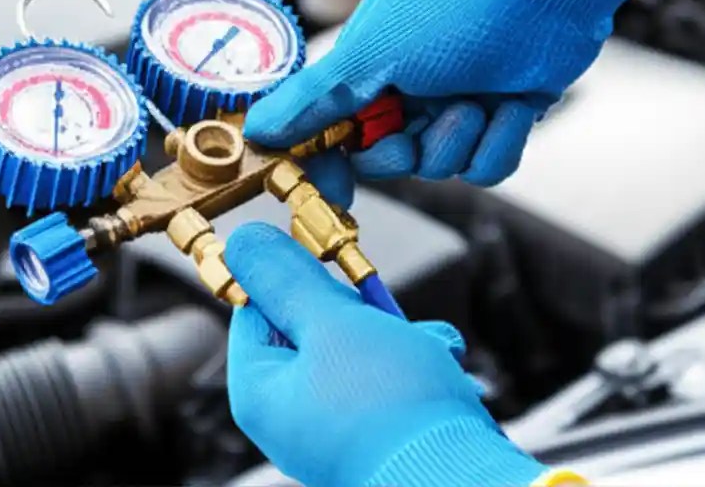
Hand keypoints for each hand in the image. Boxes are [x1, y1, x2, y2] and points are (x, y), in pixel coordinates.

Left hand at [225, 223, 546, 486]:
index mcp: (260, 392)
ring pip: (358, 350)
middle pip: (312, 327)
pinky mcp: (374, 435)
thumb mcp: (334, 324)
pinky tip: (440, 368)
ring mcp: (331, 428)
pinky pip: (386, 381)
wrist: (459, 476)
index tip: (329, 267)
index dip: (296, 280)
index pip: (256, 308)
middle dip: (360, 313)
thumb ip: (288, 280)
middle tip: (380, 319)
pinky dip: (415, 366)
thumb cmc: (393, 411)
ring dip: (397, 336)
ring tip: (421, 347)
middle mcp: (289, 415)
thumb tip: (245, 241)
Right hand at [246, 0, 609, 205]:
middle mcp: (410, 88)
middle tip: (410, 132)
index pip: (332, 130)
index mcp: (370, 67)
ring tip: (475, 99)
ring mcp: (457, 105)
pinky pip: (487, 167)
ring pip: (440, 167)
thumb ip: (314, 98)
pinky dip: (499, 142)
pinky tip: (510, 106)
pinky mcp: (503, 120)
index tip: (331, 191)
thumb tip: (257, 128)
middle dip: (401, 152)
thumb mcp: (370, 52)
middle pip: (386, 159)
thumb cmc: (456, 5)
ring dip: (457, 140)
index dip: (329, 163)